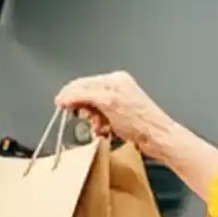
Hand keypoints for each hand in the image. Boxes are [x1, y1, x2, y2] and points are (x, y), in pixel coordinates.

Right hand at [54, 71, 174, 158]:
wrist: (157, 137)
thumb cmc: (139, 122)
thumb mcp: (106, 104)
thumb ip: (82, 96)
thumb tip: (64, 96)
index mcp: (113, 79)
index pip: (81, 83)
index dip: (68, 95)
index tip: (60, 106)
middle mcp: (116, 86)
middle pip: (85, 95)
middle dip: (83, 109)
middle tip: (85, 119)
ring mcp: (119, 99)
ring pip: (92, 107)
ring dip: (91, 119)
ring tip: (98, 127)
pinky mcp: (121, 112)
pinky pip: (101, 116)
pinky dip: (99, 124)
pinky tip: (104, 130)